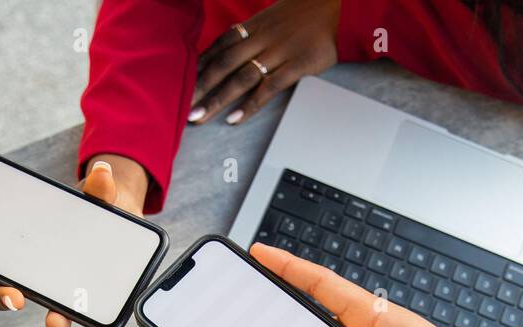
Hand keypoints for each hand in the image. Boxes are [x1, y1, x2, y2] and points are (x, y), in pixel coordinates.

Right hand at [0, 160, 145, 326]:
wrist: (116, 224)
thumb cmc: (87, 211)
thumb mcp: (91, 198)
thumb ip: (96, 189)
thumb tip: (103, 173)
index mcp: (8, 243)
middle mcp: (19, 267)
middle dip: (0, 296)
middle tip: (14, 299)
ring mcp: (43, 283)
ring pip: (30, 303)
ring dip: (42, 314)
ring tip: (53, 324)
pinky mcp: (69, 297)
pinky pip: (60, 312)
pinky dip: (61, 320)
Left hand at [189, 0, 340, 125]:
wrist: (341, 8)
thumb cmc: (307, 15)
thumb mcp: (274, 17)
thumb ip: (253, 33)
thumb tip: (232, 49)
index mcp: (254, 25)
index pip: (220, 46)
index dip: (200, 65)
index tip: (182, 83)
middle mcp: (262, 38)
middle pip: (224, 64)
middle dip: (201, 86)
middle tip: (183, 106)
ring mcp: (279, 52)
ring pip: (240, 77)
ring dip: (218, 99)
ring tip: (199, 116)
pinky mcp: (296, 66)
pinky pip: (268, 88)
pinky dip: (250, 105)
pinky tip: (234, 119)